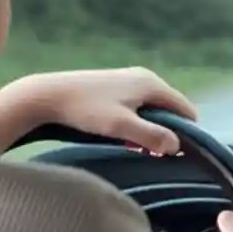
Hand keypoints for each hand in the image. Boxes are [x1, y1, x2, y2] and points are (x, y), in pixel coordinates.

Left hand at [14, 67, 196, 154]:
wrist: (46, 95)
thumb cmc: (86, 110)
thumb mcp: (121, 126)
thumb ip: (152, 136)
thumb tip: (177, 146)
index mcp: (152, 83)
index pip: (185, 109)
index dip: (185, 132)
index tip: (173, 154)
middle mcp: (145, 77)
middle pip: (170, 109)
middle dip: (164, 132)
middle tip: (149, 152)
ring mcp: (129, 79)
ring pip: (152, 109)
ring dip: (148, 129)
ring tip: (131, 145)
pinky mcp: (115, 85)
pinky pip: (138, 107)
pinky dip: (136, 122)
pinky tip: (120, 134)